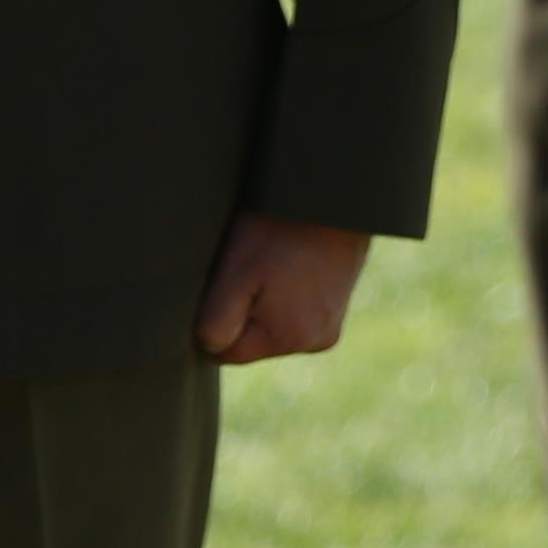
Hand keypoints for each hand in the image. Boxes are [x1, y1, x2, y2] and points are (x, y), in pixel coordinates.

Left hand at [195, 214, 371, 364]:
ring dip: (265, 302)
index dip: (216, 317)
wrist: (330, 194)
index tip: (230, 281)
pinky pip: (295, 313)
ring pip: (272, 326)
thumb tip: (210, 349)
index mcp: (291, 338)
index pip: (226, 353)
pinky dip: (287, 294)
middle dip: (243, 310)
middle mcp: (316, 340)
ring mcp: (331, 324)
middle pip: (252, 341)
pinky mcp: (337, 307)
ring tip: (274, 263)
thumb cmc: (278, 229)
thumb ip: (214, 324)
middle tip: (253, 268)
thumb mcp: (234, 274)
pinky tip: (291, 265)